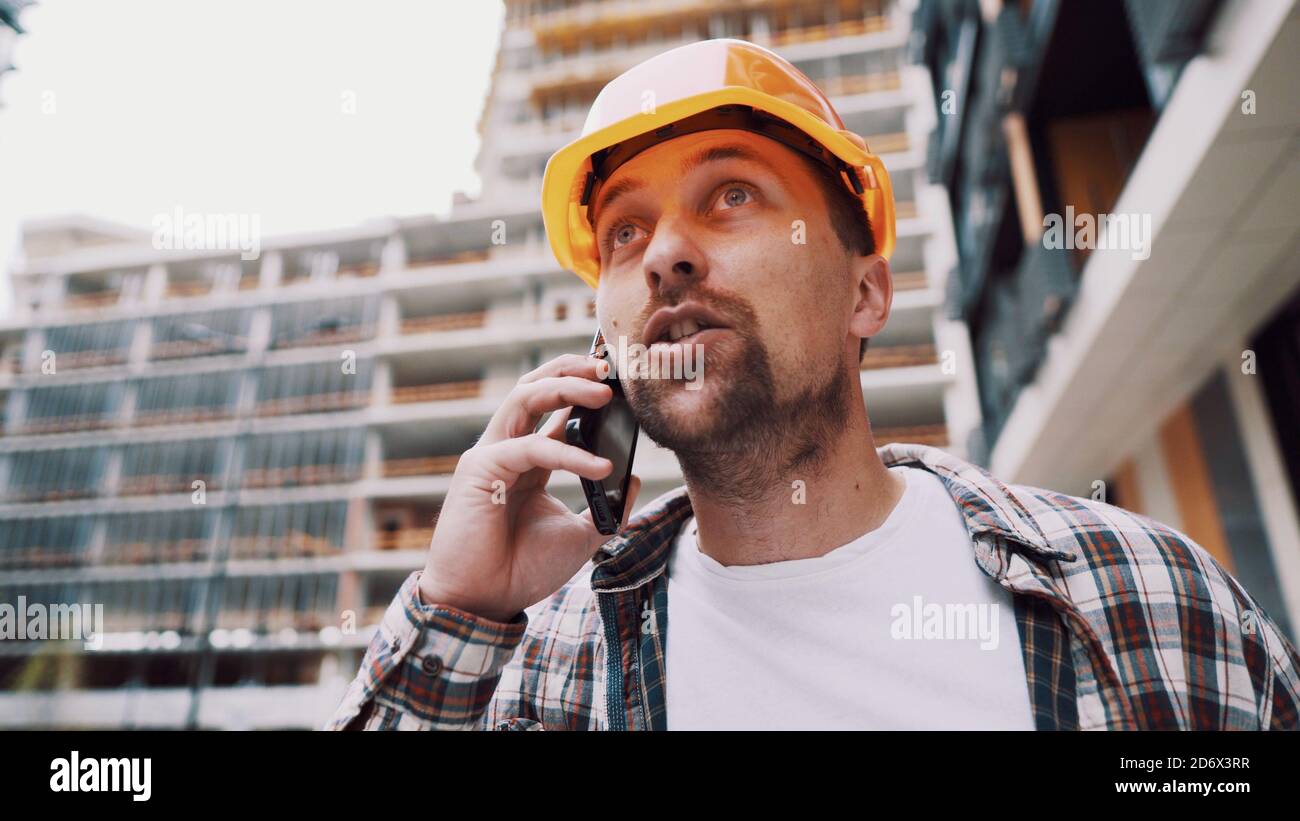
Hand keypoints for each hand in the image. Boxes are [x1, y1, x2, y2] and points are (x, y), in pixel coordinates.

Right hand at [417, 354, 641, 622]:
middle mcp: (507, 450)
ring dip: (566, 387)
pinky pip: (531, 448)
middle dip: (572, 370)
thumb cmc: (523, 570)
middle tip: (611, 368)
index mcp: (528, 461)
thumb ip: (607, 505)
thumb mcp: (581, 535)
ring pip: (525, 398)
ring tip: (605, 391)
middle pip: (536, 388)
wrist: (485, 602)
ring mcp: (491, 455)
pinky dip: (569, 455)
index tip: (622, 379)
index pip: (555, 410)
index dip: (584, 388)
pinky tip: (600, 468)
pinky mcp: (480, 469)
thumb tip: (634, 477)